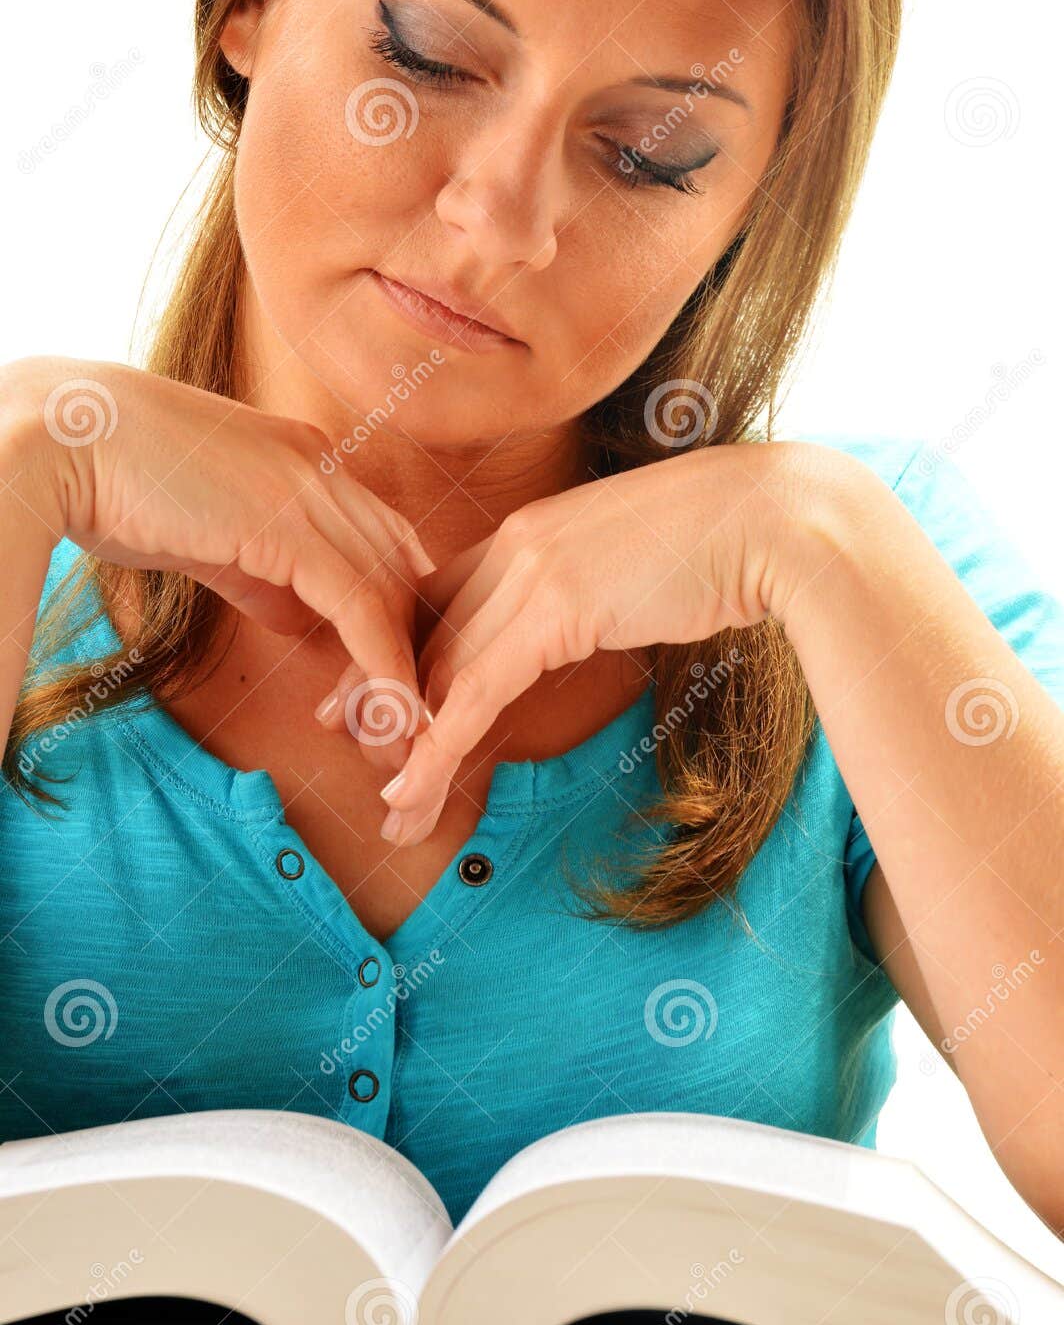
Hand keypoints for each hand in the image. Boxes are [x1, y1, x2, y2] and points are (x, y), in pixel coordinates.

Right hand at [15, 355, 434, 774]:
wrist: (64, 439)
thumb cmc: (114, 482)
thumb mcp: (206, 533)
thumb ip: (258, 572)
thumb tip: (292, 614)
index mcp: (306, 459)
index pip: (381, 541)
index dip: (392, 610)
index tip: (388, 672)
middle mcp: (323, 466)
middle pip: (398, 568)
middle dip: (407, 648)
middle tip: (402, 719)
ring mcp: (310, 490)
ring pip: (389, 592)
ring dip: (400, 671)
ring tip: (398, 735)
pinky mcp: (288, 526)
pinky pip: (359, 606)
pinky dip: (382, 664)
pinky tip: (386, 709)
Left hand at [358, 440, 820, 844]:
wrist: (775, 522)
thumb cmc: (726, 543)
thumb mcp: (637, 564)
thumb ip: (594, 588)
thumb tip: (596, 614)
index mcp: (531, 529)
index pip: (443, 593)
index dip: (401, 643)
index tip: (368, 679)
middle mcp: (516, 544)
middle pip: (425, 630)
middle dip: (380, 691)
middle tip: (341, 735)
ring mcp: (531, 572)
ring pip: (441, 671)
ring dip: (409, 744)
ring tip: (389, 802)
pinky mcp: (553, 610)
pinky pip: (476, 689)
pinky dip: (439, 743)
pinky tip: (416, 784)